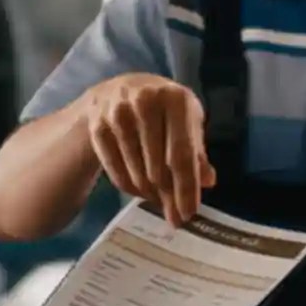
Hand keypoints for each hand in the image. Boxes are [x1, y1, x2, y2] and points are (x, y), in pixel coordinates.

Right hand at [82, 73, 215, 225]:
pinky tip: (140, 190)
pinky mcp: (98, 128)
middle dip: (169, 197)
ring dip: (150, 194)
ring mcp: (118, 114)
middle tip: (174, 215)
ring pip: (138, 174)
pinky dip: (131, 188)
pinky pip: (117, 173)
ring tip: (158, 199)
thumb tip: (207, 181)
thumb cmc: (162, 109)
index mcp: (176, 99)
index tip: (188, 214)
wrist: (117, 90)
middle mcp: (146, 102)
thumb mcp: (186, 121)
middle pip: (159, 168)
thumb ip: (197, 151)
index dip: (186, 188)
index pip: (182, 154)